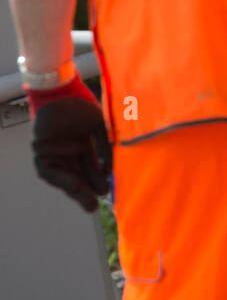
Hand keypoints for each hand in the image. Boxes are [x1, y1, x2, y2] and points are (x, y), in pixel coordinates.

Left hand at [30, 76, 111, 212]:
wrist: (58, 93)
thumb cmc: (78, 105)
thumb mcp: (97, 125)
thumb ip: (105, 145)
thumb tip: (112, 166)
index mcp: (83, 145)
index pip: (92, 167)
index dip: (99, 178)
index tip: (107, 189)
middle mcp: (69, 153)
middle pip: (80, 176)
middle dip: (87, 191)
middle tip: (97, 205)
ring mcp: (56, 155)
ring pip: (67, 178)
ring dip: (77, 192)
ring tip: (90, 204)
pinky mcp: (42, 157)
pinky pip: (52, 174)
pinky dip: (64, 182)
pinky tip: (77, 188)